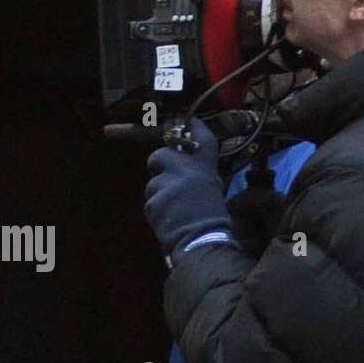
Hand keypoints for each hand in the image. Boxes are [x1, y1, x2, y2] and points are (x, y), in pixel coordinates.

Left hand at [144, 118, 231, 263]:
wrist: (202, 240)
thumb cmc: (212, 218)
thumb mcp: (213, 189)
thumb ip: (198, 175)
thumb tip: (184, 168)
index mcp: (205, 168)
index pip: (201, 139)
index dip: (194, 127)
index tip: (190, 122)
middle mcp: (185, 171)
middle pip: (160, 155)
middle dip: (158, 164)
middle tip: (163, 175)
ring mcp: (167, 185)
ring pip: (152, 184)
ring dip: (158, 193)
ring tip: (173, 208)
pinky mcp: (154, 201)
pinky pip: (150, 202)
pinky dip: (157, 210)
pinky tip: (168, 218)